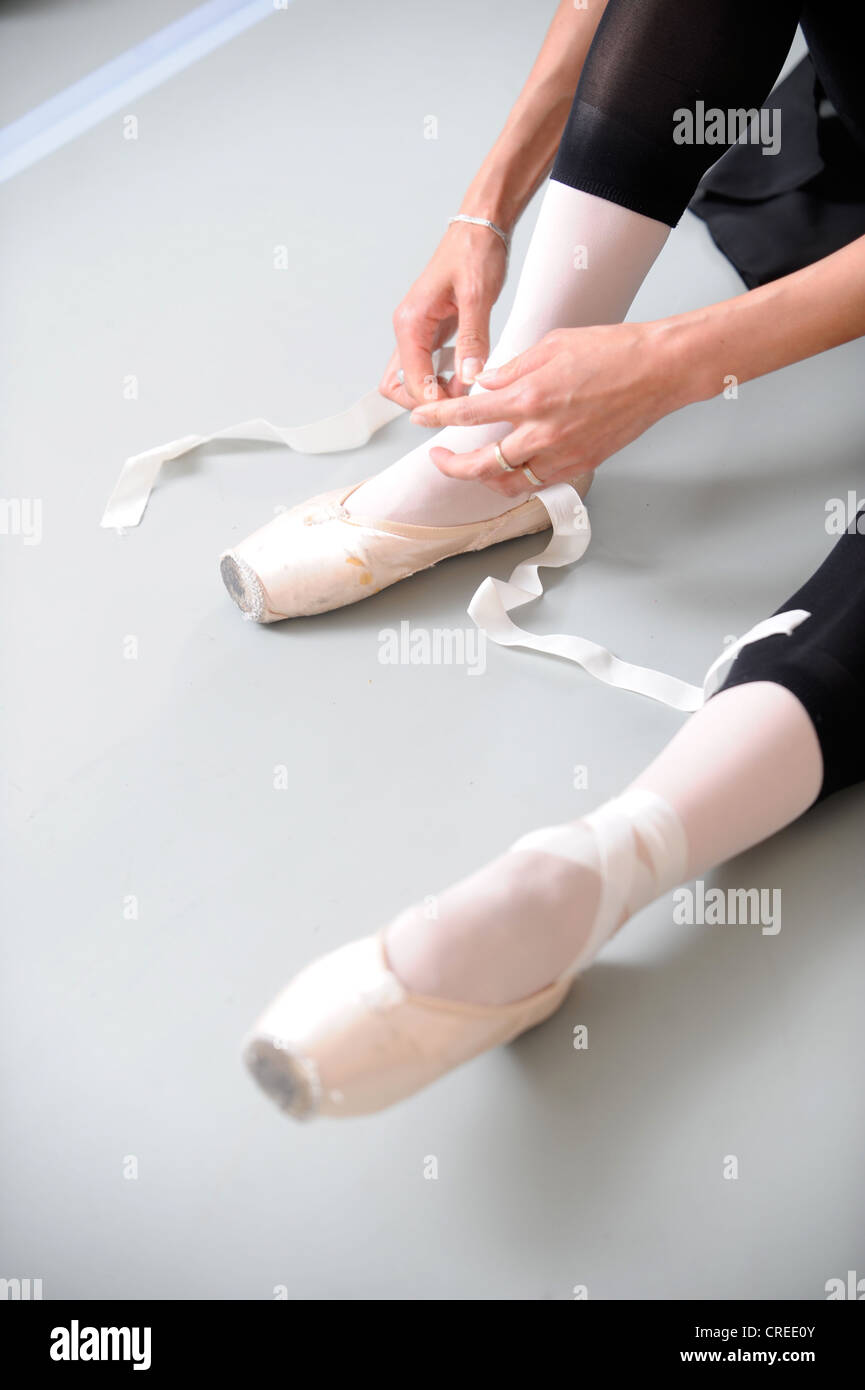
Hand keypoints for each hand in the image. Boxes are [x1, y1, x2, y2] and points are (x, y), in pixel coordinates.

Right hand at [378, 220, 508, 407]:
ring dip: (433, 391)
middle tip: (457, 402)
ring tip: (465, 387)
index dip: (433, 399)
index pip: (410, 380)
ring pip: (411, 379)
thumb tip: (470, 376)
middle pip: (398, 386)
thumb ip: (473, 340)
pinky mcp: (432, 332)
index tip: (459, 404)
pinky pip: (428, 367)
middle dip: (424, 401)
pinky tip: (466, 373)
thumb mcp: (478, 296)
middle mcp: (408, 329)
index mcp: (411, 322)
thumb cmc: (474, 251)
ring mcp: (418, 332)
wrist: (480, 228)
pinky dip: (443, 378)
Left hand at [409, 322, 689, 496]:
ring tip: (474, 466)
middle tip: (439, 456)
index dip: (437, 416)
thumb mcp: (552, 345)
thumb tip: (487, 384)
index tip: (419, 418)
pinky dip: (519, 480)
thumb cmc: (612, 350)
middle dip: (451, 465)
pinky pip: (538, 483)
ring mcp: (562, 454)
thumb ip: (513, 369)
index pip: (468, 413)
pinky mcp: (580, 464)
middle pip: (481, 465)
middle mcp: (541, 432)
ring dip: (485, 479)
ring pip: (508, 483)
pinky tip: (512, 468)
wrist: (659, 371)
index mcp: (529, 397)